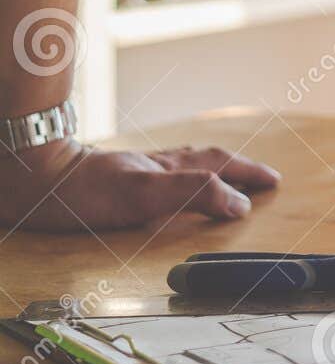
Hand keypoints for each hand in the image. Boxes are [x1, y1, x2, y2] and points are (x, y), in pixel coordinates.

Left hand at [0, 140, 280, 231]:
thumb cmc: (84, 190)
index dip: (247, 175)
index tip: (272, 183)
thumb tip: (239, 203)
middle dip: (237, 168)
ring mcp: (134, 169)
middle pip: (207, 159)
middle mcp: (156, 165)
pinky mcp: (113, 179)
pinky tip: (166, 183)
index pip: (219, 166)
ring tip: (225, 176)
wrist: (34, 176)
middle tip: (260, 178)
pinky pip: (159, 173)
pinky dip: (178, 176)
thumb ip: (193, 194)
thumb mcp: (145, 194)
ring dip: (211, 170)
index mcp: (170, 168)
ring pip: (183, 164)